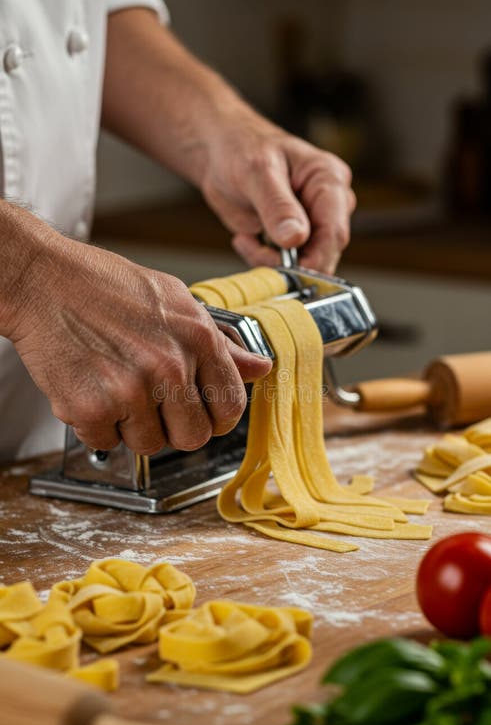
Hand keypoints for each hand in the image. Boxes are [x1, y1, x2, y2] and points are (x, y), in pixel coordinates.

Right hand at [8, 221, 270, 454]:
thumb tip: (259, 368)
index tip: (201, 413)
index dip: (216, 417)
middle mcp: (169, 367)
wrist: (41, 280)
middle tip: (151, 403)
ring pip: (148, 444)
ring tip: (114, 386)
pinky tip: (90, 390)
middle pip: (193, 437)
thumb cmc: (103, 286)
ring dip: (131, 426)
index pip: (230, 406)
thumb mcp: (174, 301)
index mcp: (197, 339)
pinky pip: (106, 442)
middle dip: (173, 427)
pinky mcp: (91, 408)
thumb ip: (219, 342)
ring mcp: (131, 390)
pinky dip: (95, 426)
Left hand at [200, 107, 355, 273]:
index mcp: (329, 180)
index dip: (316, 258)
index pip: (335, 231)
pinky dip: (263, 259)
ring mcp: (312, 222)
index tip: (289, 272)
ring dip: (272, 262)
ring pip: (304, 263)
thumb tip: (296, 238)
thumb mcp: (257, 173)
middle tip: (254, 249)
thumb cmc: (241, 148)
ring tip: (246, 239)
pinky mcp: (293, 237)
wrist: (219, 154)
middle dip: (290, 263)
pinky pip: (285, 265)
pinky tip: (246, 239)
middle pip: (324, 252)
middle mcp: (327, 203)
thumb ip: (277, 206)